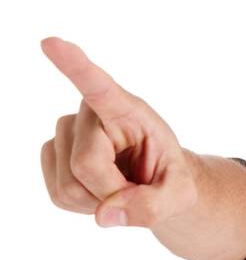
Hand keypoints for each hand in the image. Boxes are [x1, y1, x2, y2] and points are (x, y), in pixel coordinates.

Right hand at [39, 37, 197, 228]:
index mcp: (126, 109)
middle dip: (114, 193)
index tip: (52, 43)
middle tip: (137, 189)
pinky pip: (60, 195)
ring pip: (70, 186)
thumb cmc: (169, 178)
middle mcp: (88, 113)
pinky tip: (101, 192)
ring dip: (100, 202)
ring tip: (120, 187)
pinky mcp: (51, 156)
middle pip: (86, 165)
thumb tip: (104, 216)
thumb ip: (154, 206)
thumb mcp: (182, 195)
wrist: (154, 184)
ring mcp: (64, 133)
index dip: (75, 67)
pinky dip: (85, 206)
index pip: (99, 86)